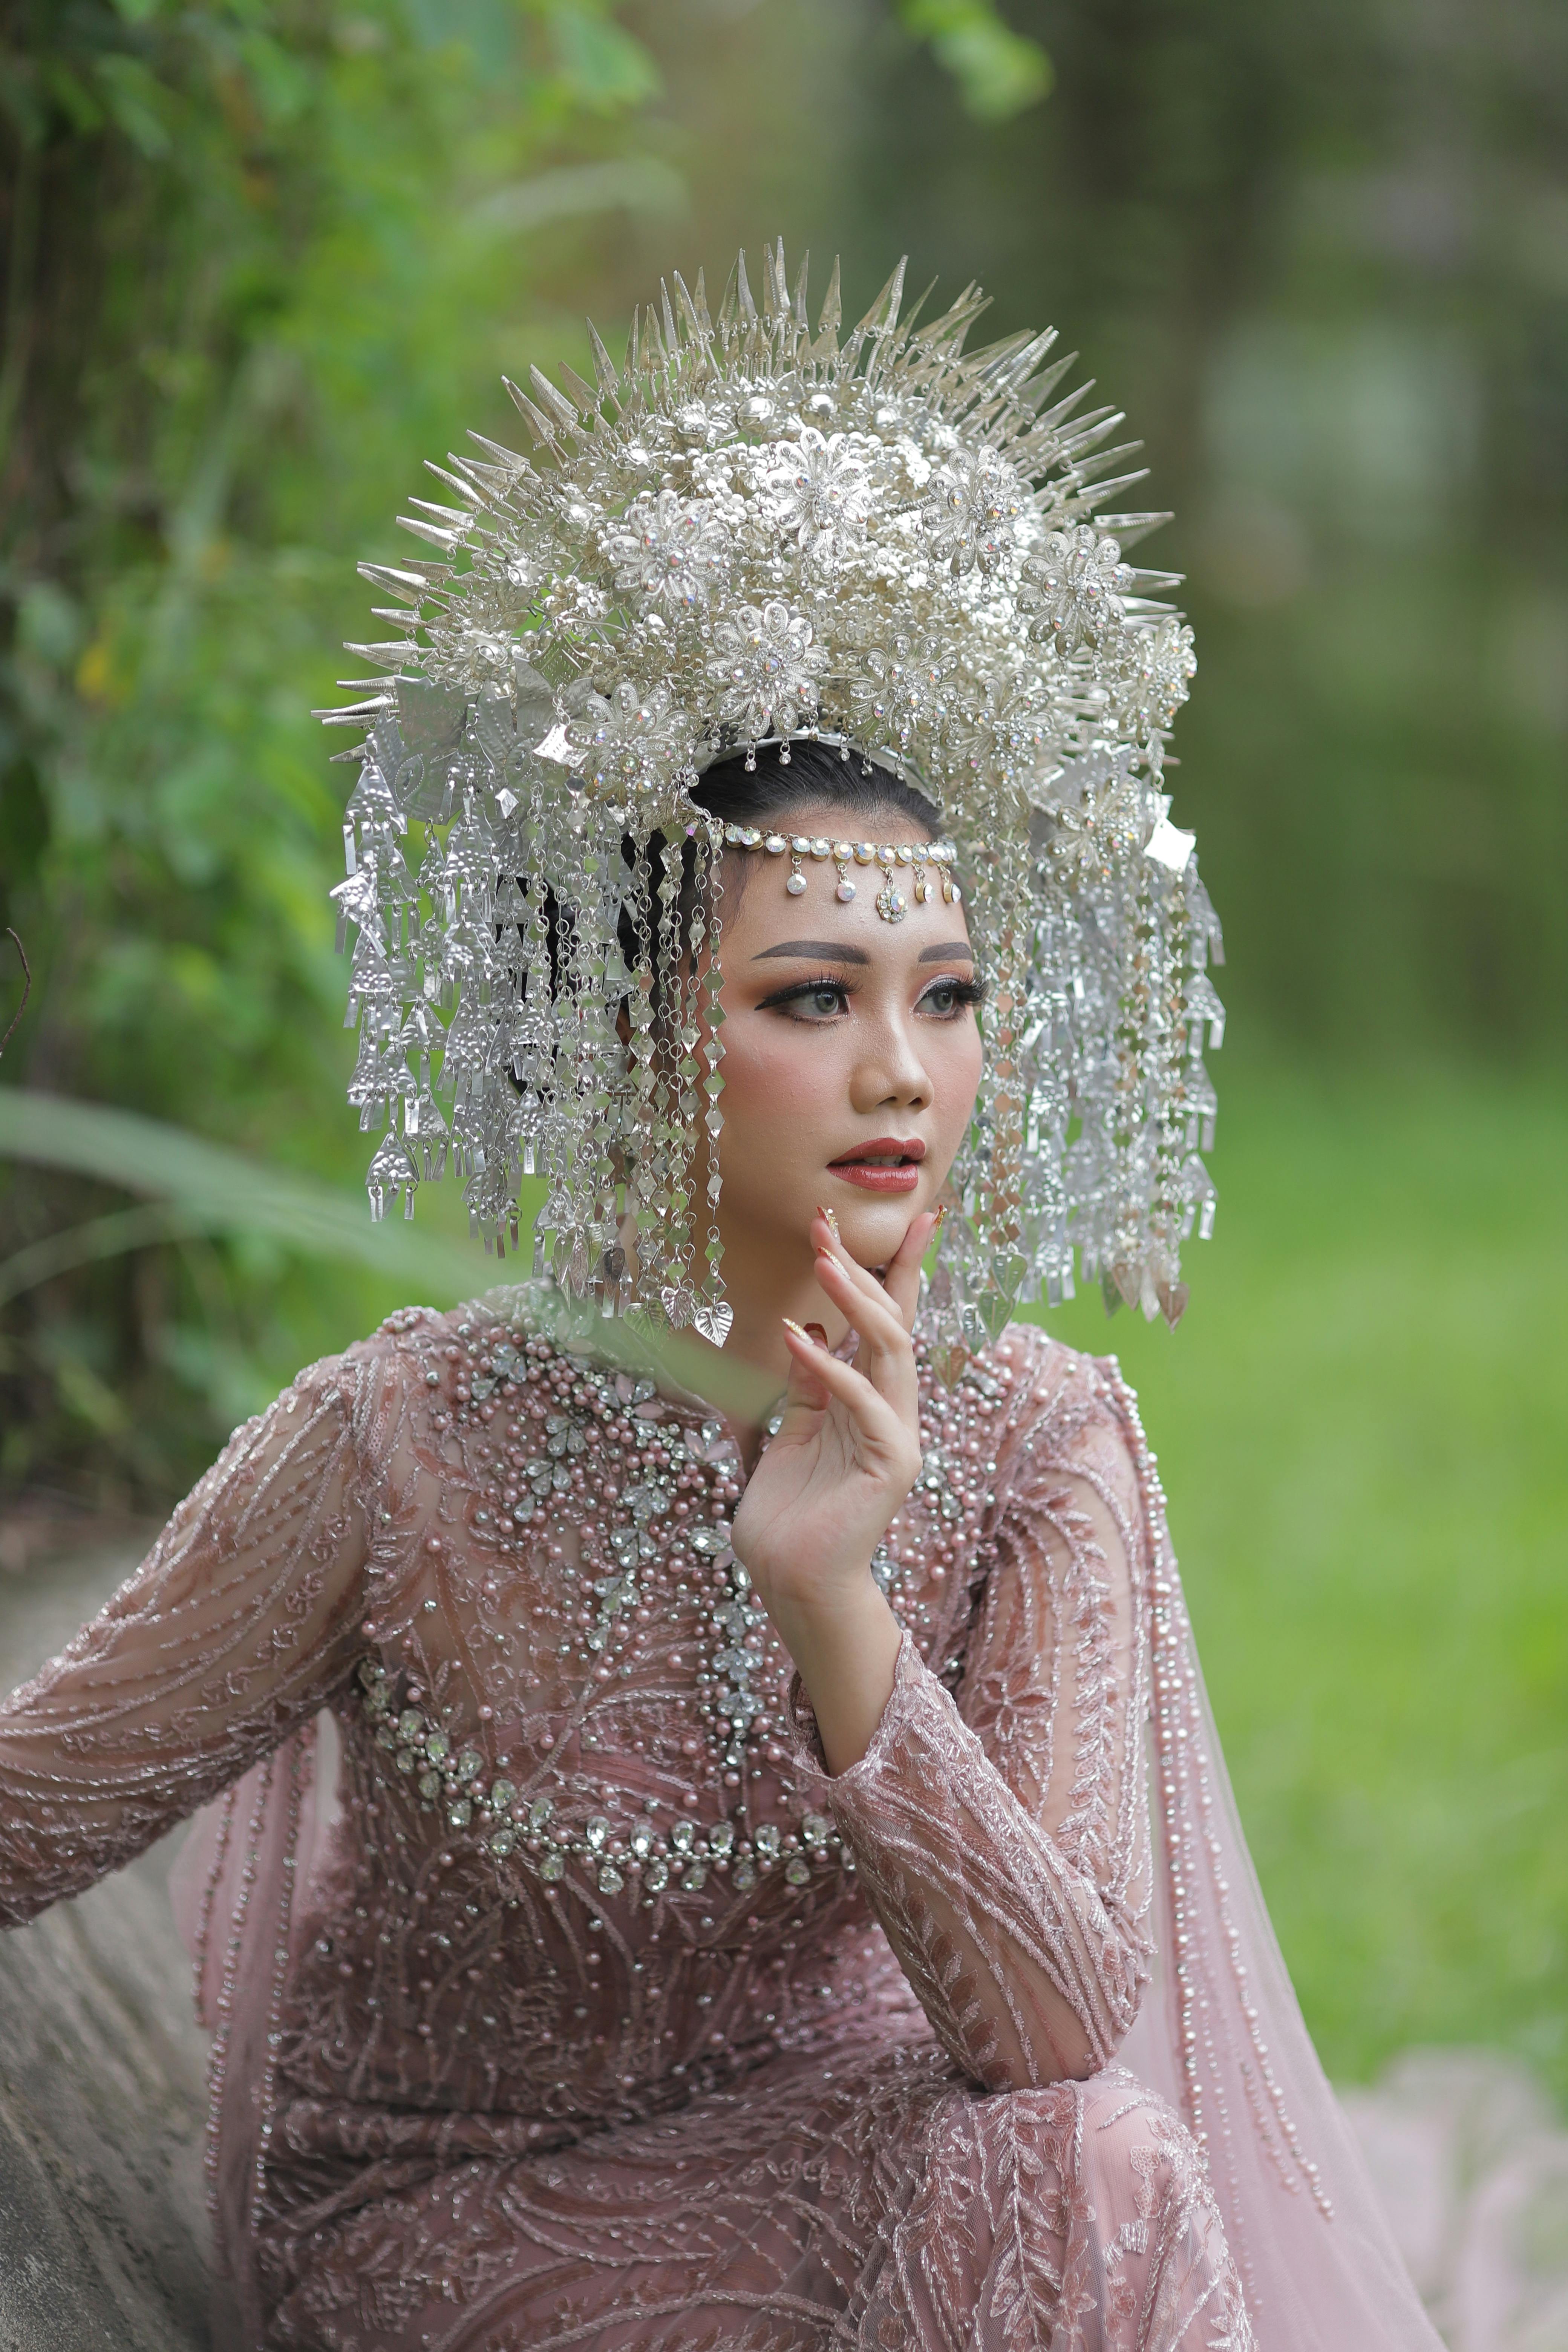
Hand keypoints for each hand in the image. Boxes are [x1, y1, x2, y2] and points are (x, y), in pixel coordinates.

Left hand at [730, 1207, 937, 1771]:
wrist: (794, 1583)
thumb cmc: (789, 1516)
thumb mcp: (791, 1433)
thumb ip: (807, 1388)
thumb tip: (810, 1330)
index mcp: (874, 1403)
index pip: (891, 1324)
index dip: (896, 1271)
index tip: (903, 1218)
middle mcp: (895, 1413)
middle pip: (895, 1323)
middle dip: (866, 1269)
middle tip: (828, 1223)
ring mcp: (898, 1437)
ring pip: (891, 1351)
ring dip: (856, 1301)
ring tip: (822, 1261)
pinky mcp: (890, 1464)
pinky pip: (865, 1402)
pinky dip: (831, 1366)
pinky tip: (798, 1334)